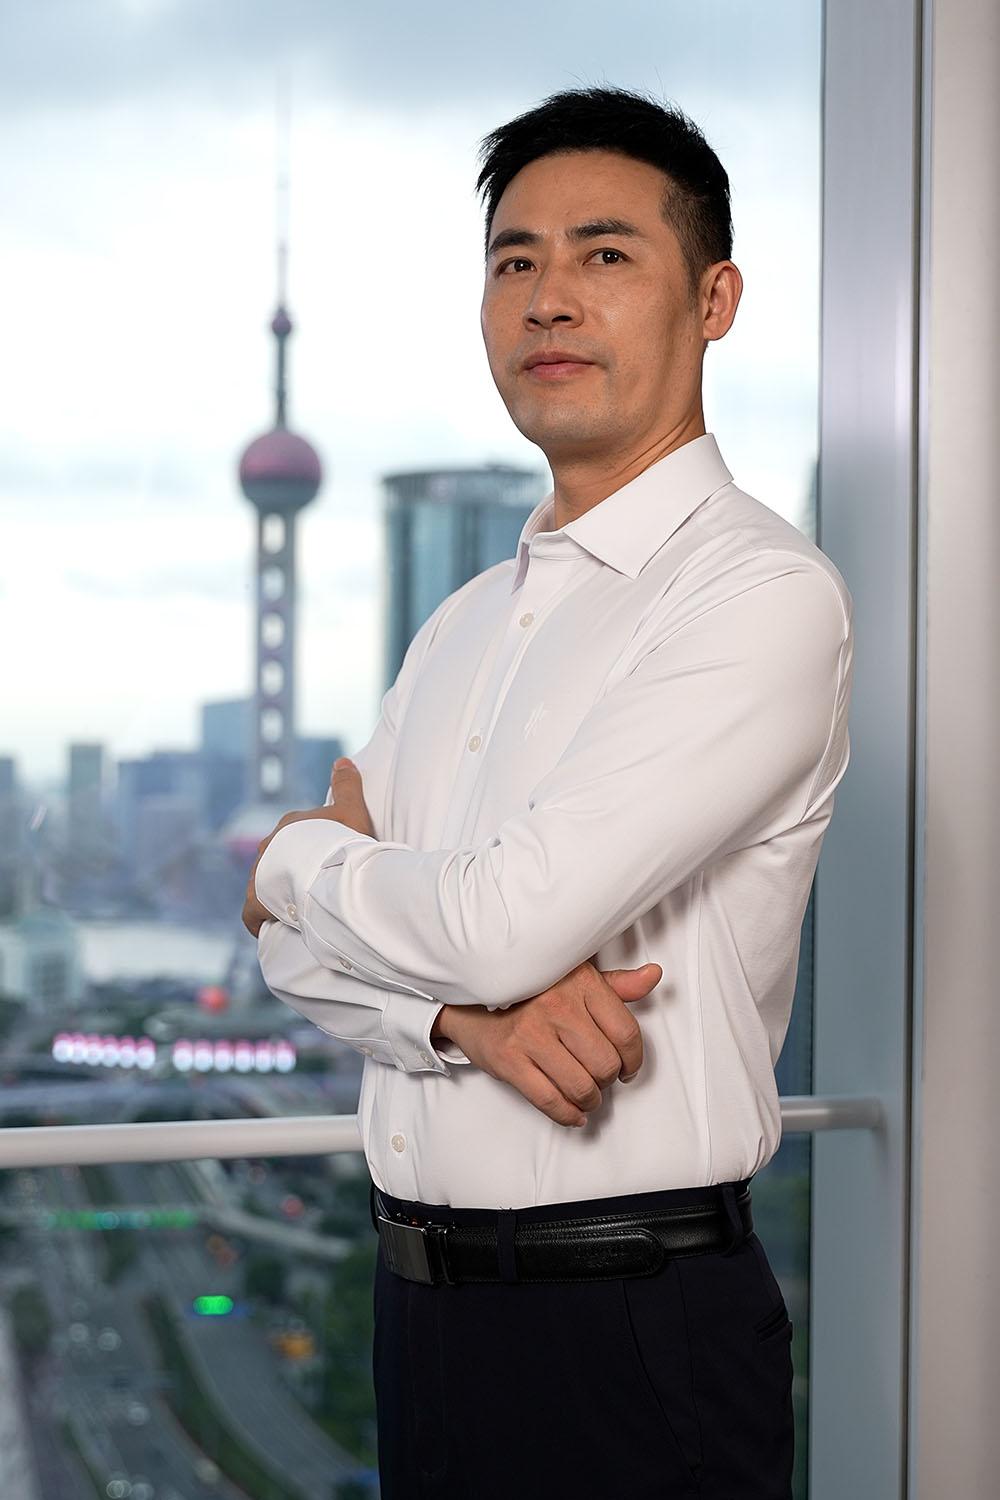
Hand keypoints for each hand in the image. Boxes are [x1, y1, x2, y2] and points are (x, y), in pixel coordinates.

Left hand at [242, 758, 374, 937]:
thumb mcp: (353, 810)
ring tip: (298, 912)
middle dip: (290, 876)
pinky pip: (251, 912)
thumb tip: (342, 760)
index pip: (295, 839)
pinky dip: (259, 920)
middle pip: (278, 862)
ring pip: (264, 885)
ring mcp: (258, 872)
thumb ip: (346, 785)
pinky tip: (273, 928)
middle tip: (314, 892)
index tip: (324, 868)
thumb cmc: (343, 842)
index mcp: (290, 825)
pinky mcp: (253, 899)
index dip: (308, 854)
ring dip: (277, 897)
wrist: (327, 871)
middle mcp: (269, 845)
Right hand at [430, 959, 661, 1127]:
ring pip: (581, 1087)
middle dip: (608, 1080)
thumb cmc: (532, 991)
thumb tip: (653, 976)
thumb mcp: (576, 978)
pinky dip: (568, 1115)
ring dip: (590, 1100)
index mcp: (580, 983)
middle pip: (605, 1065)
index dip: (634, 1060)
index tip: (629, 1068)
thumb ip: (617, 985)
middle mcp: (557, 1006)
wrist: (473, 999)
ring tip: (588, 1096)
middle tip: (601, 1079)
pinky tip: (573, 1112)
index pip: (625, 1033)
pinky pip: (550, 1100)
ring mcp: (531, 1034)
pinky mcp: (510, 1059)